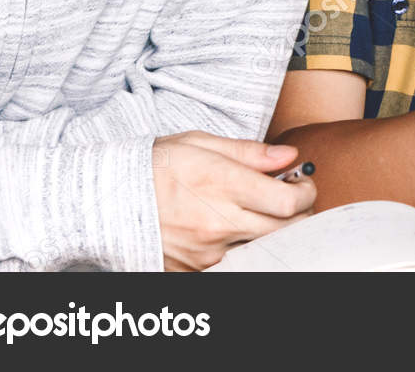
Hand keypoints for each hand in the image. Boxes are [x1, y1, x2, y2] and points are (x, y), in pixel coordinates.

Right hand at [152, 132, 317, 270]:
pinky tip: (243, 231)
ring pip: (265, 249)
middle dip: (301, 213)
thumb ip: (250, 152)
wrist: (108, 199)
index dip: (306, 191)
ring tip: (268, 213)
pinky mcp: (195, 269)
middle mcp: (217, 223)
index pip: (288, 201)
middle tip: (294, 198)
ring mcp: (207, 252)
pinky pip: (237, 263)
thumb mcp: (200, 144)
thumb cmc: (155, 166)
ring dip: (277, 232)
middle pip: (286, 229)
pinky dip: (249, 248)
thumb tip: (289, 156)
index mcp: (221, 185)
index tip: (301, 182)